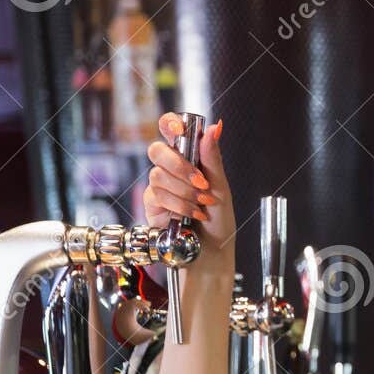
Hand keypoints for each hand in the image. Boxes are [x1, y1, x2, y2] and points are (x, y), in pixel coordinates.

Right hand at [143, 113, 234, 255]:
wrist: (212, 250)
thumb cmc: (219, 219)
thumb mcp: (221, 187)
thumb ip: (213, 158)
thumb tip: (215, 127)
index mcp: (189, 158)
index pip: (170, 130)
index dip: (169, 124)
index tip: (178, 129)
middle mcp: (170, 169)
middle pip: (156, 150)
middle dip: (179, 166)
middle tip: (202, 182)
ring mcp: (158, 185)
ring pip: (158, 175)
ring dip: (185, 192)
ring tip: (202, 205)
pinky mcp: (151, 203)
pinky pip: (156, 195)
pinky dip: (179, 206)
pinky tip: (193, 215)